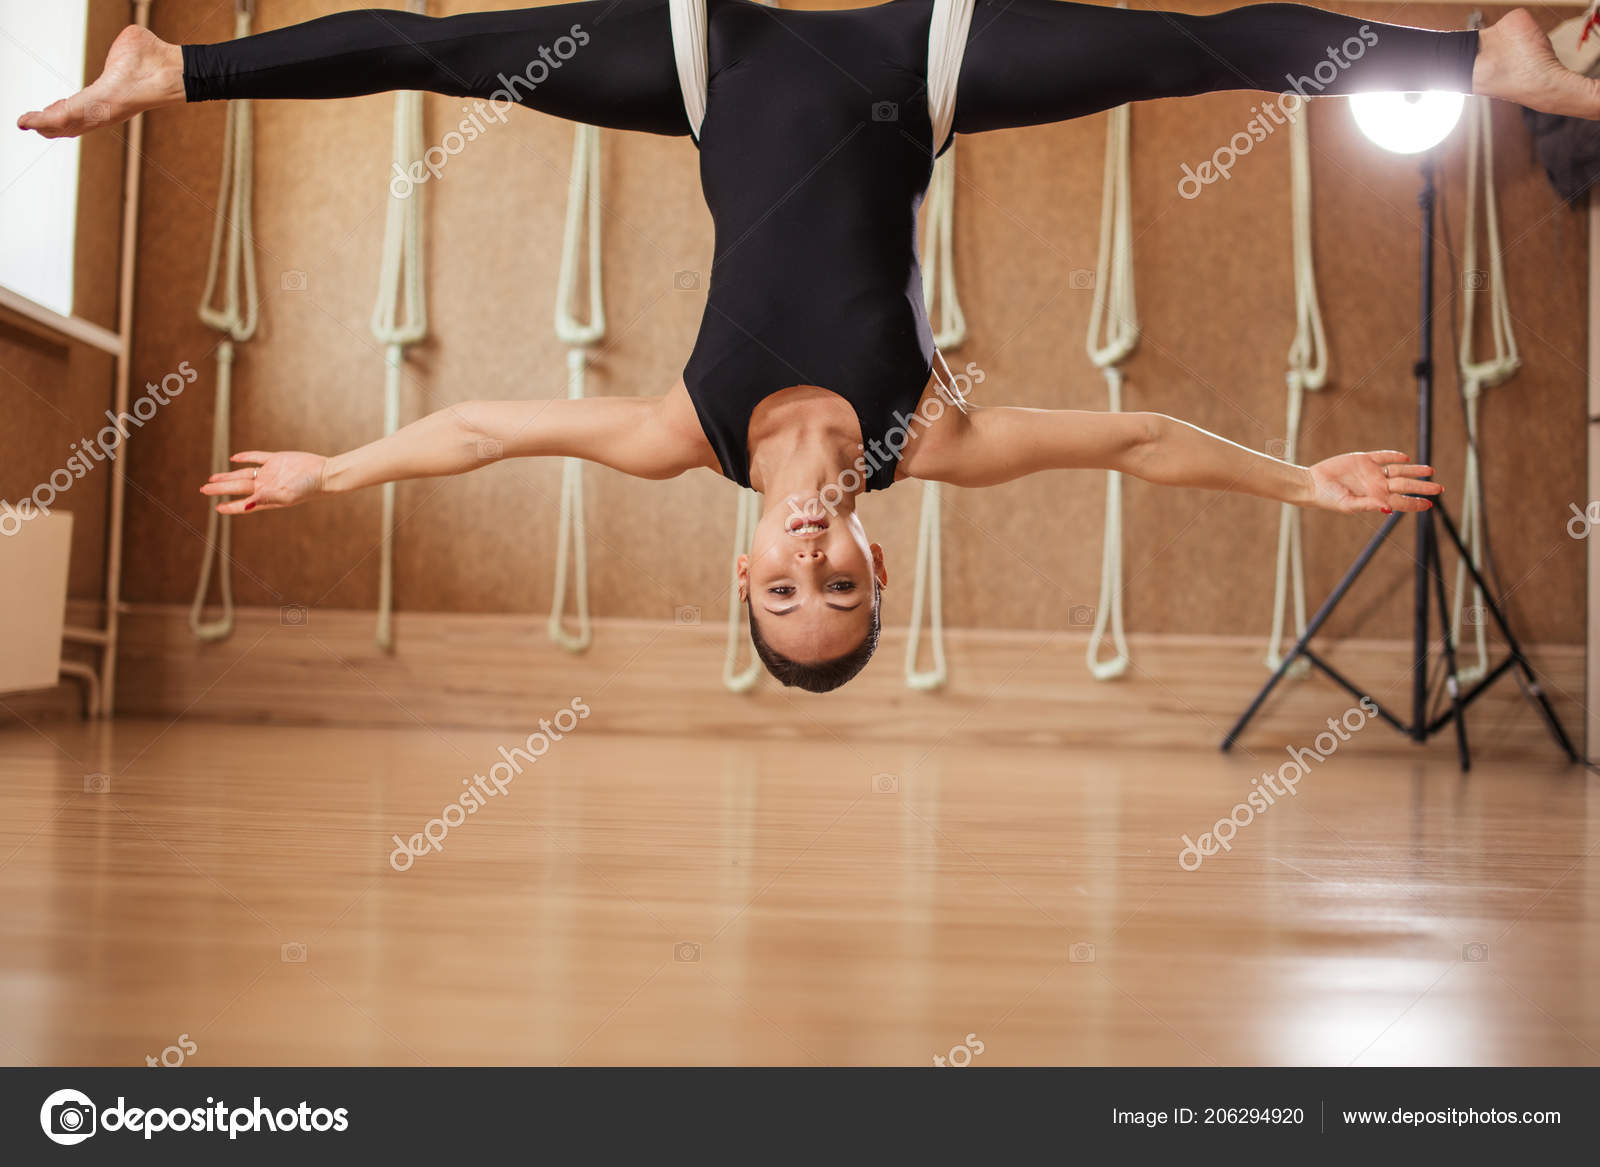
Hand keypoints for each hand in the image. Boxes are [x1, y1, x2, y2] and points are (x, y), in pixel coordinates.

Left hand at [200, 451, 326, 514]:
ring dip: (228, 475)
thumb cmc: (307, 488)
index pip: (243, 504)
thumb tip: (246, 506)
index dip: (230, 507)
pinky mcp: (277, 460)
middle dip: (220, 489)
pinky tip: (234, 458)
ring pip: (244, 474)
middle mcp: (266, 486)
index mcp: (267, 498)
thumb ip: (264, 499)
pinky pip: (257, 458)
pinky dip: (245, 457)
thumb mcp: (285, 495)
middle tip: (204, 489)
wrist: (324, 473)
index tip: (217, 508)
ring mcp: (271, 473)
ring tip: (213, 477)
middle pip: (238, 487)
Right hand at [1306, 450, 1441, 514]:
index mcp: (1376, 499)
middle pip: (1405, 486)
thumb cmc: (1328, 499)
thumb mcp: (1348, 505)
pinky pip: (1383, 456)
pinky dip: (1394, 456)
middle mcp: (1377, 486)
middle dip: (1422, 487)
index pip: (1401, 502)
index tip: (1429, 505)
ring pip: (1399, 470)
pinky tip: (1405, 457)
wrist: (1312, 484)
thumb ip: (1369, 505)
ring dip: (1414, 470)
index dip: (1416, 504)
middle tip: (1440, 488)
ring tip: (1430, 470)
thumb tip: (1389, 510)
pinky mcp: (1363, 459)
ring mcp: (1371, 472)